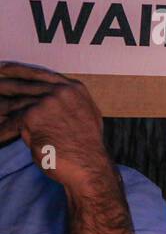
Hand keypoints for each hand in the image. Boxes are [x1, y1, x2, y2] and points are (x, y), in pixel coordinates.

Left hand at [0, 63, 114, 192]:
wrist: (89, 165)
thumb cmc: (87, 148)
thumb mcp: (84, 116)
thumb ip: (66, 104)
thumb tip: (44, 103)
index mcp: (74, 89)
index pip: (41, 74)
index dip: (19, 70)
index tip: (4, 68)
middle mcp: (61, 91)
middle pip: (24, 84)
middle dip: (4, 85)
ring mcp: (46, 102)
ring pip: (15, 103)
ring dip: (0, 109)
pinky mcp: (33, 116)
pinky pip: (11, 122)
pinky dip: (3, 129)